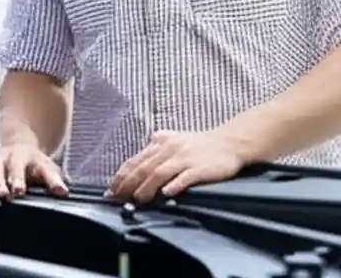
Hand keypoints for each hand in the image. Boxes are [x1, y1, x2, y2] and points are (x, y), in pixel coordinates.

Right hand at [0, 144, 68, 198]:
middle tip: (0, 193)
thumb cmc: (34, 165)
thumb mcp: (47, 168)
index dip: (17, 177)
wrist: (20, 149)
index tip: (18, 190)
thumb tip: (62, 191)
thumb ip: (53, 179)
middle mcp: (2, 158)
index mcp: (20, 156)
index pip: (18, 166)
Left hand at [105, 129, 245, 202]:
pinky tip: (165, 194)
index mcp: (160, 141)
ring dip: (146, 188)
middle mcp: (169, 148)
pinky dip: (173, 185)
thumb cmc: (199, 145)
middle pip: (143, 168)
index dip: (121, 176)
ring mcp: (185, 157)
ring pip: (159, 173)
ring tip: (138, 200)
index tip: (111, 189)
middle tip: (119, 198)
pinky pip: (183, 177)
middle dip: (128, 184)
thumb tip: (133, 169)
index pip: (135, 160)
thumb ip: (155, 152)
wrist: (229, 142)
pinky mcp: (199, 168)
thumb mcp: (173, 141)